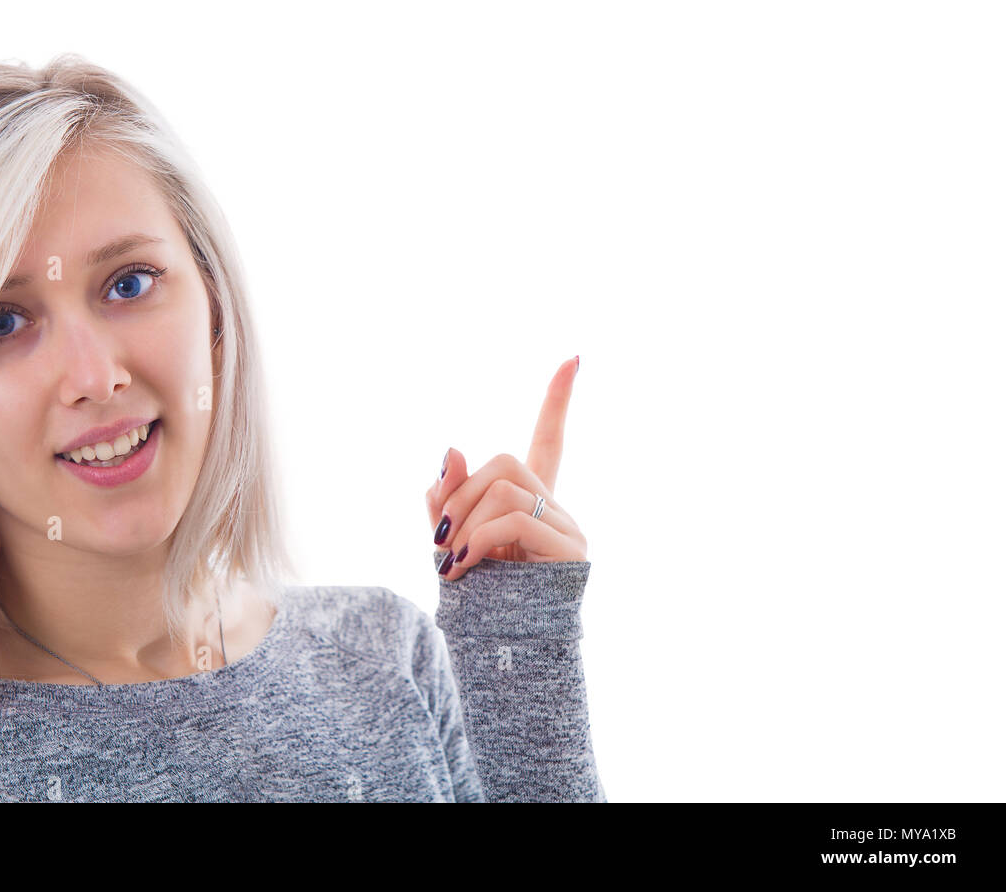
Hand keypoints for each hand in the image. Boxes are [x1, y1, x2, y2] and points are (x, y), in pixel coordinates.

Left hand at [424, 358, 586, 579]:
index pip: (549, 438)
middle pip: (504, 462)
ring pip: (505, 488)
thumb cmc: (477, 598)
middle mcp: (556, 506)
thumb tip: (451, 450)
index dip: (558, 400)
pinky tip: (462, 565)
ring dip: (465, 522)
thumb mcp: (450, 539)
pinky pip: (514, 520)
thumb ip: (446, 497)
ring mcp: (569, 527)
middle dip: (461, 492)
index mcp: (529, 500)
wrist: (500, 652)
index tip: (574, 359)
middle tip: (438, 537)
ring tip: (451, 560)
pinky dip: (478, 538)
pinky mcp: (572, 551)